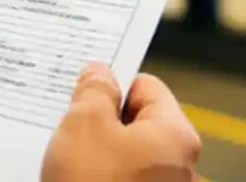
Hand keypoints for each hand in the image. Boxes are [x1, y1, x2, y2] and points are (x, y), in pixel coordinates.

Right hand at [41, 64, 200, 181]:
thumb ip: (94, 91)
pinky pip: (120, 180)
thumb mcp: (84, 125)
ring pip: (125, 156)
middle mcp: (179, 165)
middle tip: (69, 123)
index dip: (113, 82)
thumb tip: (100, 74)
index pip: (147, 86)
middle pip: (137, 123)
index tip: (84, 87)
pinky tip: (73, 181)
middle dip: (101, 120)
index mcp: (176, 135)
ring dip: (95, 152)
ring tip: (67, 157)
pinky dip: (97, 176)